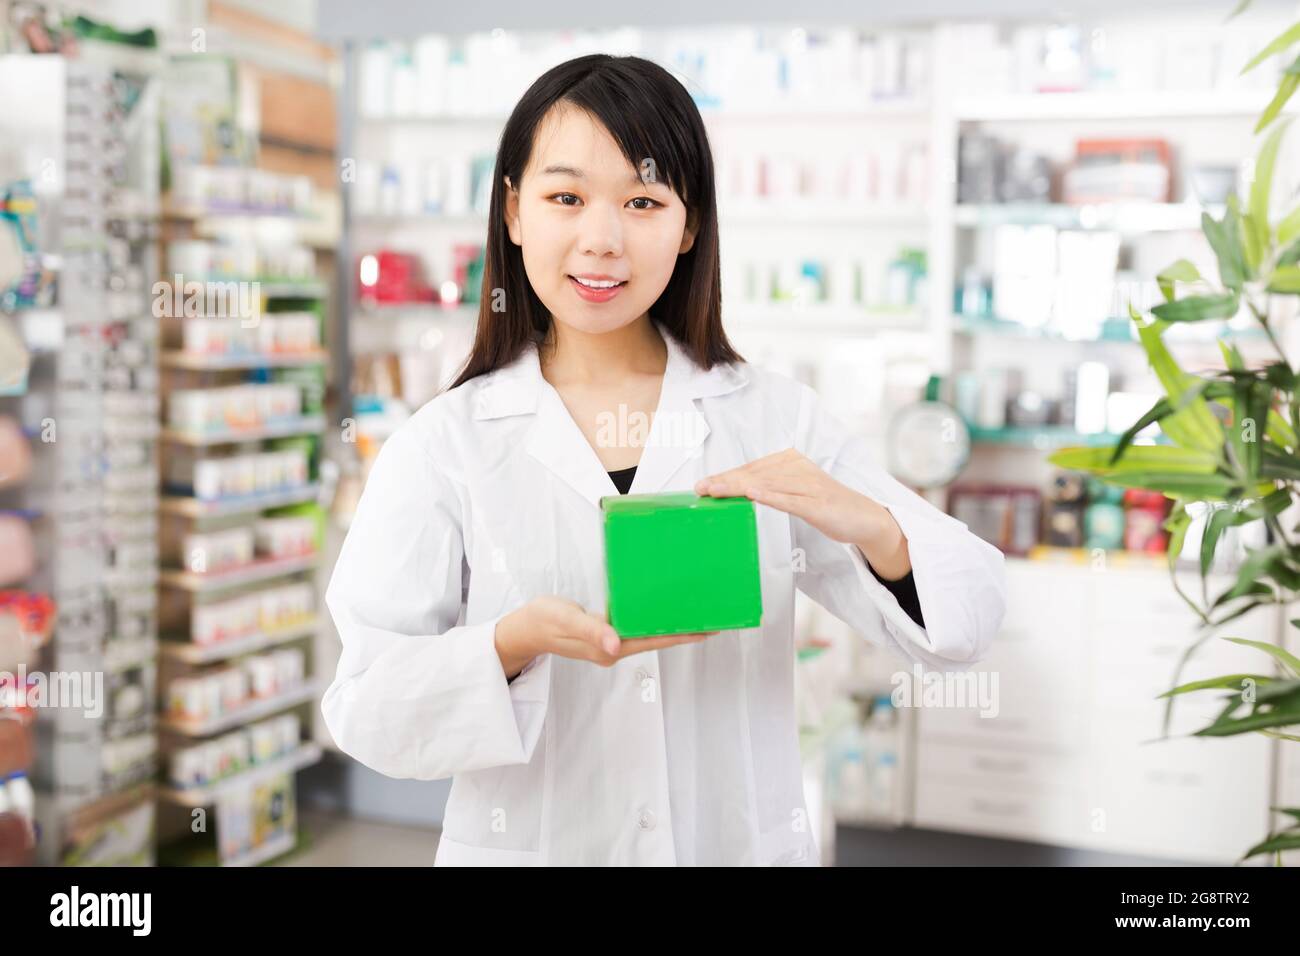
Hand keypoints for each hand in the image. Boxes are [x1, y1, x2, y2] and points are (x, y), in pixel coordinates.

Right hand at [494, 596, 714, 678]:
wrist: (523, 628)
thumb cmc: (543, 621)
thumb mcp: (566, 621)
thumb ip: (591, 631)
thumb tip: (617, 646)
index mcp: (609, 647)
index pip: (654, 640)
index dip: (682, 635)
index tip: (709, 628)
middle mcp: (614, 647)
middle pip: (657, 638)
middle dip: (684, 629)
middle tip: (713, 615)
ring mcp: (610, 642)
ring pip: (647, 632)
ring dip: (670, 622)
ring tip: (695, 610)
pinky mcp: (604, 633)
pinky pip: (634, 625)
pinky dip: (650, 616)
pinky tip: (660, 606)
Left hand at [694, 447, 911, 579]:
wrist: (864, 518)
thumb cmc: (825, 505)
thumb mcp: (794, 493)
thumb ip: (770, 489)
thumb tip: (738, 493)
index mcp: (790, 462)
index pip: (752, 468)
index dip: (726, 476)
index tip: (703, 485)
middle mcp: (798, 468)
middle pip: (755, 474)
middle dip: (725, 481)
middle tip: (700, 489)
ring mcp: (808, 485)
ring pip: (767, 484)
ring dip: (739, 487)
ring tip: (716, 492)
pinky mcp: (818, 503)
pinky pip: (790, 499)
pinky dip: (770, 496)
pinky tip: (753, 495)